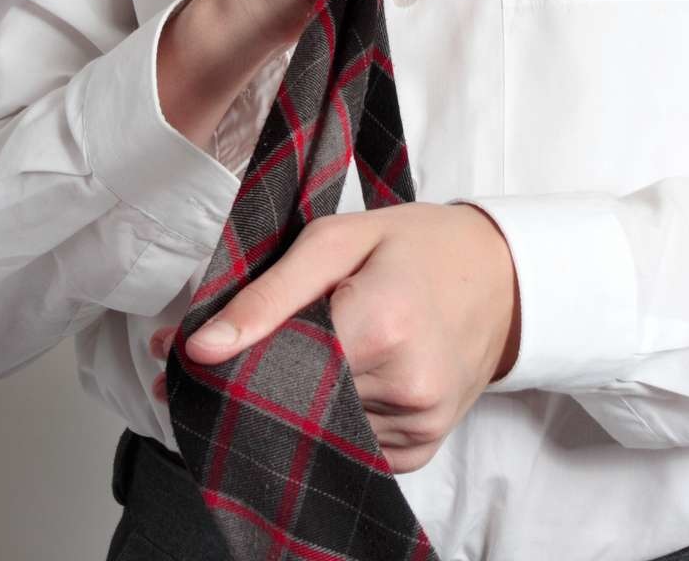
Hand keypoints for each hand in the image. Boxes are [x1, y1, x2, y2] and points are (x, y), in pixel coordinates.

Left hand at [149, 202, 520, 472]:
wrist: (502, 277)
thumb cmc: (416, 245)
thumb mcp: (338, 237)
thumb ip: (268, 292)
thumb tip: (201, 346)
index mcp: (381, 323)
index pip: (273, 368)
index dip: (227, 364)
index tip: (187, 357)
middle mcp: (404, 385)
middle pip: (292, 405)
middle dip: (253, 384)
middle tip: (231, 357)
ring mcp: (417, 425)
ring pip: (317, 429)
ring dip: (295, 402)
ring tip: (309, 354)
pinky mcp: (423, 450)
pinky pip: (350, 447)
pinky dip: (332, 418)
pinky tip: (343, 380)